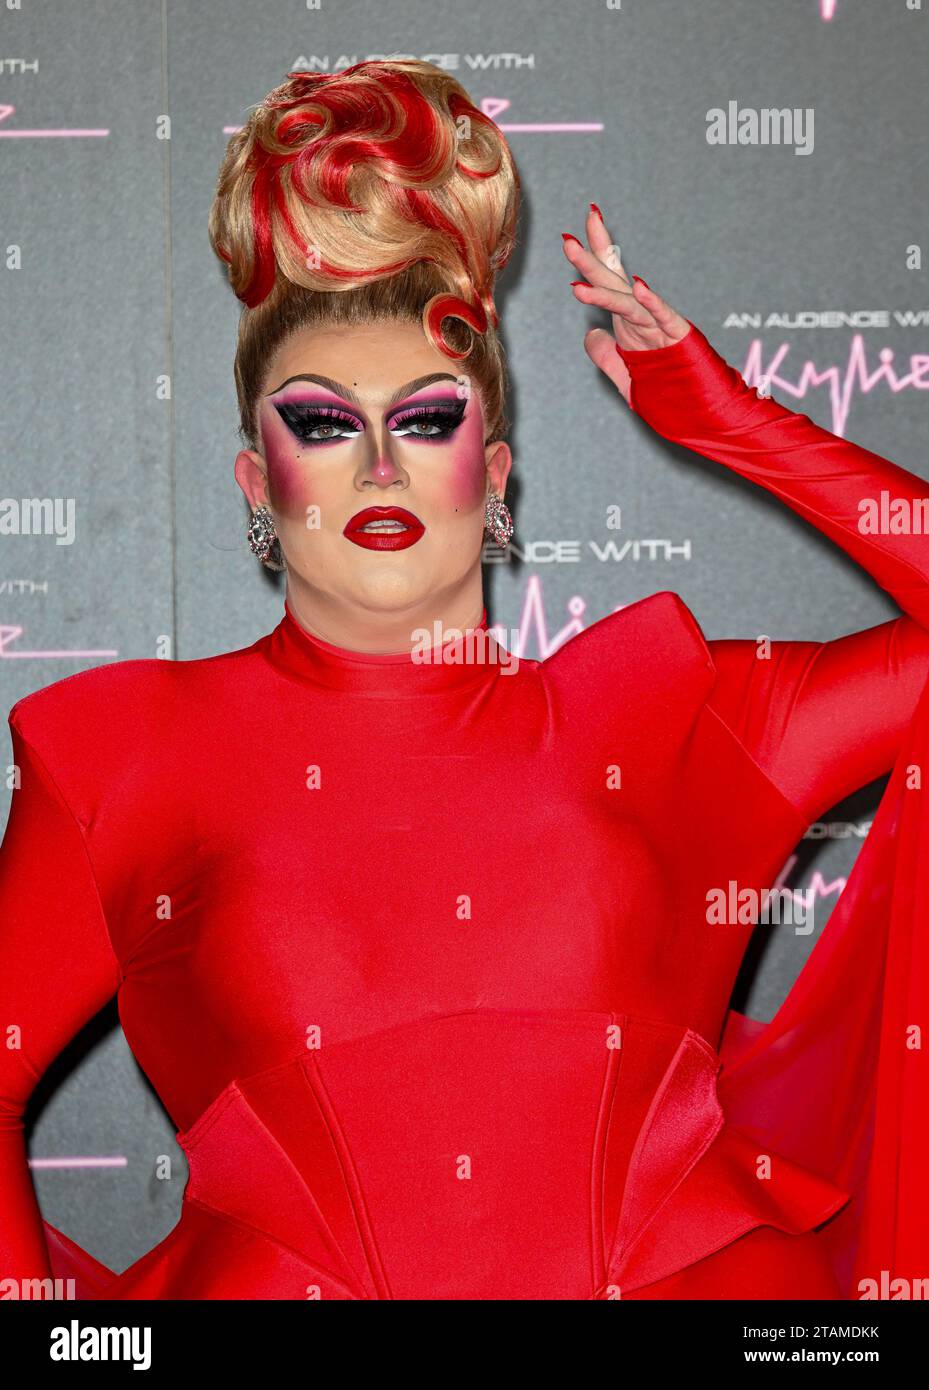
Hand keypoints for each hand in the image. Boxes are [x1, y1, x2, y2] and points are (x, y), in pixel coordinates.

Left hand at [562, 206, 690, 403]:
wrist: (702, 412)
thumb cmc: (669, 394)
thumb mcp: (625, 379)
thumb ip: (606, 356)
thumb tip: (590, 333)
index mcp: (629, 323)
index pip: (607, 284)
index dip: (590, 260)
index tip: (570, 238)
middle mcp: (642, 318)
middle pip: (614, 282)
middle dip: (591, 261)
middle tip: (567, 240)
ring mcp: (659, 327)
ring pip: (628, 303)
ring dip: (603, 292)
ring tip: (577, 283)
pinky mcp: (679, 338)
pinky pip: (664, 317)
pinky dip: (652, 303)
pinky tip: (638, 288)